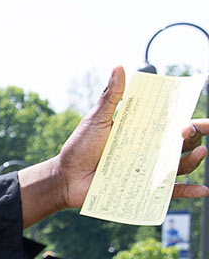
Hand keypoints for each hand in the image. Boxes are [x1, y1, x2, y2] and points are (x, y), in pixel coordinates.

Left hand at [22, 66, 208, 222]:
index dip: (191, 120)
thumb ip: (111, 96)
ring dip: (193, 159)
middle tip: (186, 130)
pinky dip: (187, 191)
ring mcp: (147, 170)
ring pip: (179, 165)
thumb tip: (119, 67)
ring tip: (200, 152)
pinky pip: (168, 191)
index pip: (173, 122)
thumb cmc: (79, 147)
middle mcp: (150, 150)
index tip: (203, 120)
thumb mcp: (96, 120)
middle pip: (181, 142)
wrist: (64, 177)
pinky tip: (203, 190)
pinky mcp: (142, 188)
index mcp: (142, 131)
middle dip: (191, 135)